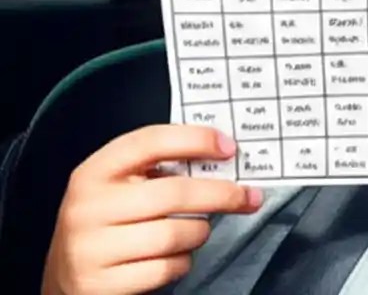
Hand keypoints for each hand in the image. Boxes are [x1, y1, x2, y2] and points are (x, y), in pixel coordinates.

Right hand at [43, 125, 261, 294]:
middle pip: (174, 193)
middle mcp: (88, 207)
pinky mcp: (102, 283)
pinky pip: (166, 268)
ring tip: (197, 230)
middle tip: (248, 196)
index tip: (229, 147)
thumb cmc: (107, 222)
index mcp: (94, 172)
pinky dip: (182, 262)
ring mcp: (91, 248)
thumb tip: (221, 157)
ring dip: (199, 232)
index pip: (149, 142)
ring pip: (175, 234)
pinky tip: (174, 256)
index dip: (194, 140)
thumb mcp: (120, 187)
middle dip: (222, 194)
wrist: (66, 276)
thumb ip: (158, 169)